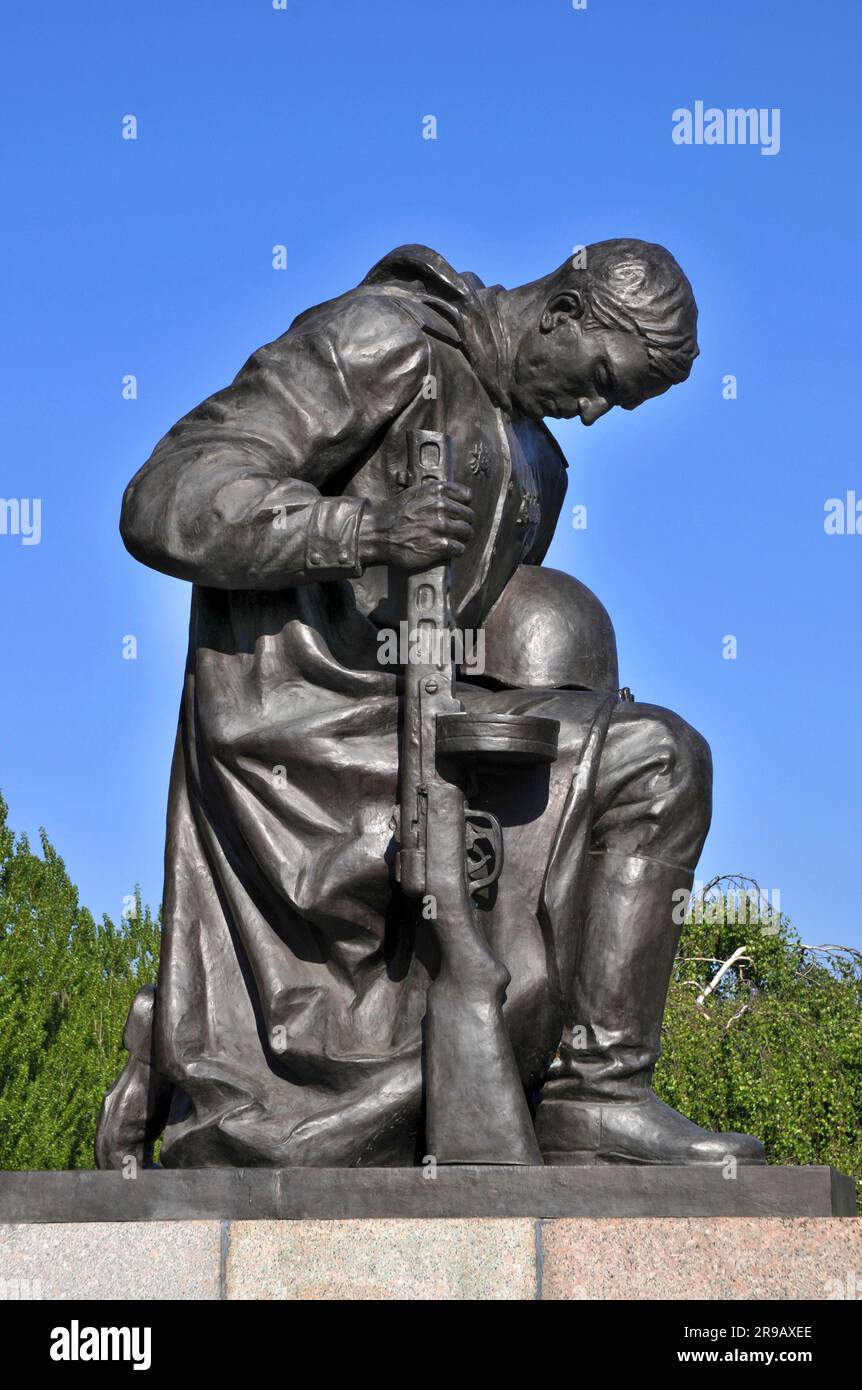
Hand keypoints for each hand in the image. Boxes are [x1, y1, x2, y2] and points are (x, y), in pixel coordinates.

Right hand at [358, 480, 474, 570]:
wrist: (378, 533)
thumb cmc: (395, 514)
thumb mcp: (415, 493)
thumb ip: (435, 493)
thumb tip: (454, 498)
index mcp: (437, 491)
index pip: (466, 495)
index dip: (463, 504)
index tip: (458, 511)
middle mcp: (441, 506)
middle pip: (469, 515)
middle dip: (464, 522)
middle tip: (458, 529)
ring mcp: (441, 526)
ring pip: (467, 531)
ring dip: (462, 537)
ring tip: (454, 539)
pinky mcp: (440, 545)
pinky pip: (459, 548)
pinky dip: (456, 549)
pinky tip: (448, 549)